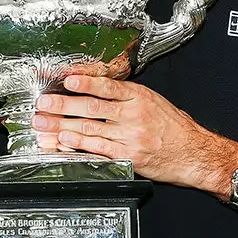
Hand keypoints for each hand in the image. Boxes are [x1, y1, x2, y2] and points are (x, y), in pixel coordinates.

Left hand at [33, 76, 237, 192]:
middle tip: (42, 103)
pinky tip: (63, 142)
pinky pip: (98, 150)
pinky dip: (78, 146)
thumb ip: (127, 97)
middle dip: (62, 105)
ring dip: (61, 126)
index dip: (85, 82)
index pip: (107, 86)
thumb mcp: (155, 102)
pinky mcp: (128, 156)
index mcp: (140, 97)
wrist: (194, 153)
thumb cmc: (175, 128)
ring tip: (43, 124)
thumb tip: (97, 91)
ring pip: (89, 129)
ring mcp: (130, 137)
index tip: (66, 80)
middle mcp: (134, 115)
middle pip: (91, 107)